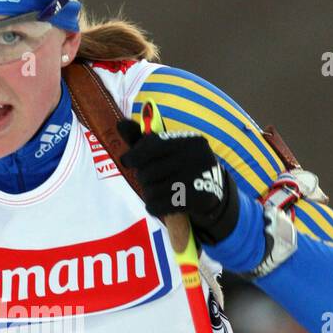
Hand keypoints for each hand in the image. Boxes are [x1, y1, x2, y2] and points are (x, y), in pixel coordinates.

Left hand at [117, 117, 237, 244]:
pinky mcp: (197, 200)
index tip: (127, 161)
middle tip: (150, 180)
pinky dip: (154, 207)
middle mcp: (196, 157)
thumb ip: (142, 139)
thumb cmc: (182, 167)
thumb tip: (120, 124)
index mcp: (189, 140)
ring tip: (157, 192)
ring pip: (152, 191)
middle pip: (148, 172)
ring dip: (149, 194)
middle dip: (144, 178)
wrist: (213, 192)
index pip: (152, 145)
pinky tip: (157, 205)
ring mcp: (198, 179)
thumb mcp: (166, 149)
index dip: (134, 155)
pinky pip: (160, 206)